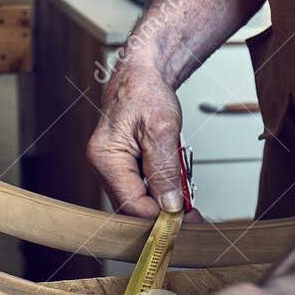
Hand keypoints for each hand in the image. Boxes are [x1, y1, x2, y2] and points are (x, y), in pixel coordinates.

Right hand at [87, 59, 183, 217]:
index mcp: (105, 157)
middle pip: (132, 207)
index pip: (132, 204)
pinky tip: (172, 183)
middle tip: (191, 213)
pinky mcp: (121, 167)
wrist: (141, 74)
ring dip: (162, 201)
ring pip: (137, 201)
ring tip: (184, 194)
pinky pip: (139, 189)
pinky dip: (158, 190)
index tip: (187, 219)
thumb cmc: (145, 91)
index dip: (161, 216)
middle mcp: (103, 166)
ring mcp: (110, 168)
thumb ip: (165, 170)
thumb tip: (169, 205)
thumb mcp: (162, 128)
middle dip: (162, 211)